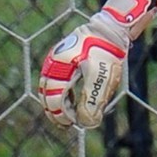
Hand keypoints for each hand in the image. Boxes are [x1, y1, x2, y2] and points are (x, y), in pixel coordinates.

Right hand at [38, 0, 155, 128]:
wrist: (109, 31)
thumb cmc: (107, 53)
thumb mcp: (103, 79)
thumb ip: (93, 101)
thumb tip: (86, 123)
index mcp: (60, 66)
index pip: (54, 98)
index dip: (62, 115)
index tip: (73, 123)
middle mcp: (53, 62)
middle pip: (46, 93)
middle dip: (55, 111)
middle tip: (67, 125)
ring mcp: (55, 59)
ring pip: (48, 87)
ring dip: (56, 103)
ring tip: (67, 117)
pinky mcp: (61, 59)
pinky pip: (54, 79)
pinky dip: (60, 93)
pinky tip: (70, 102)